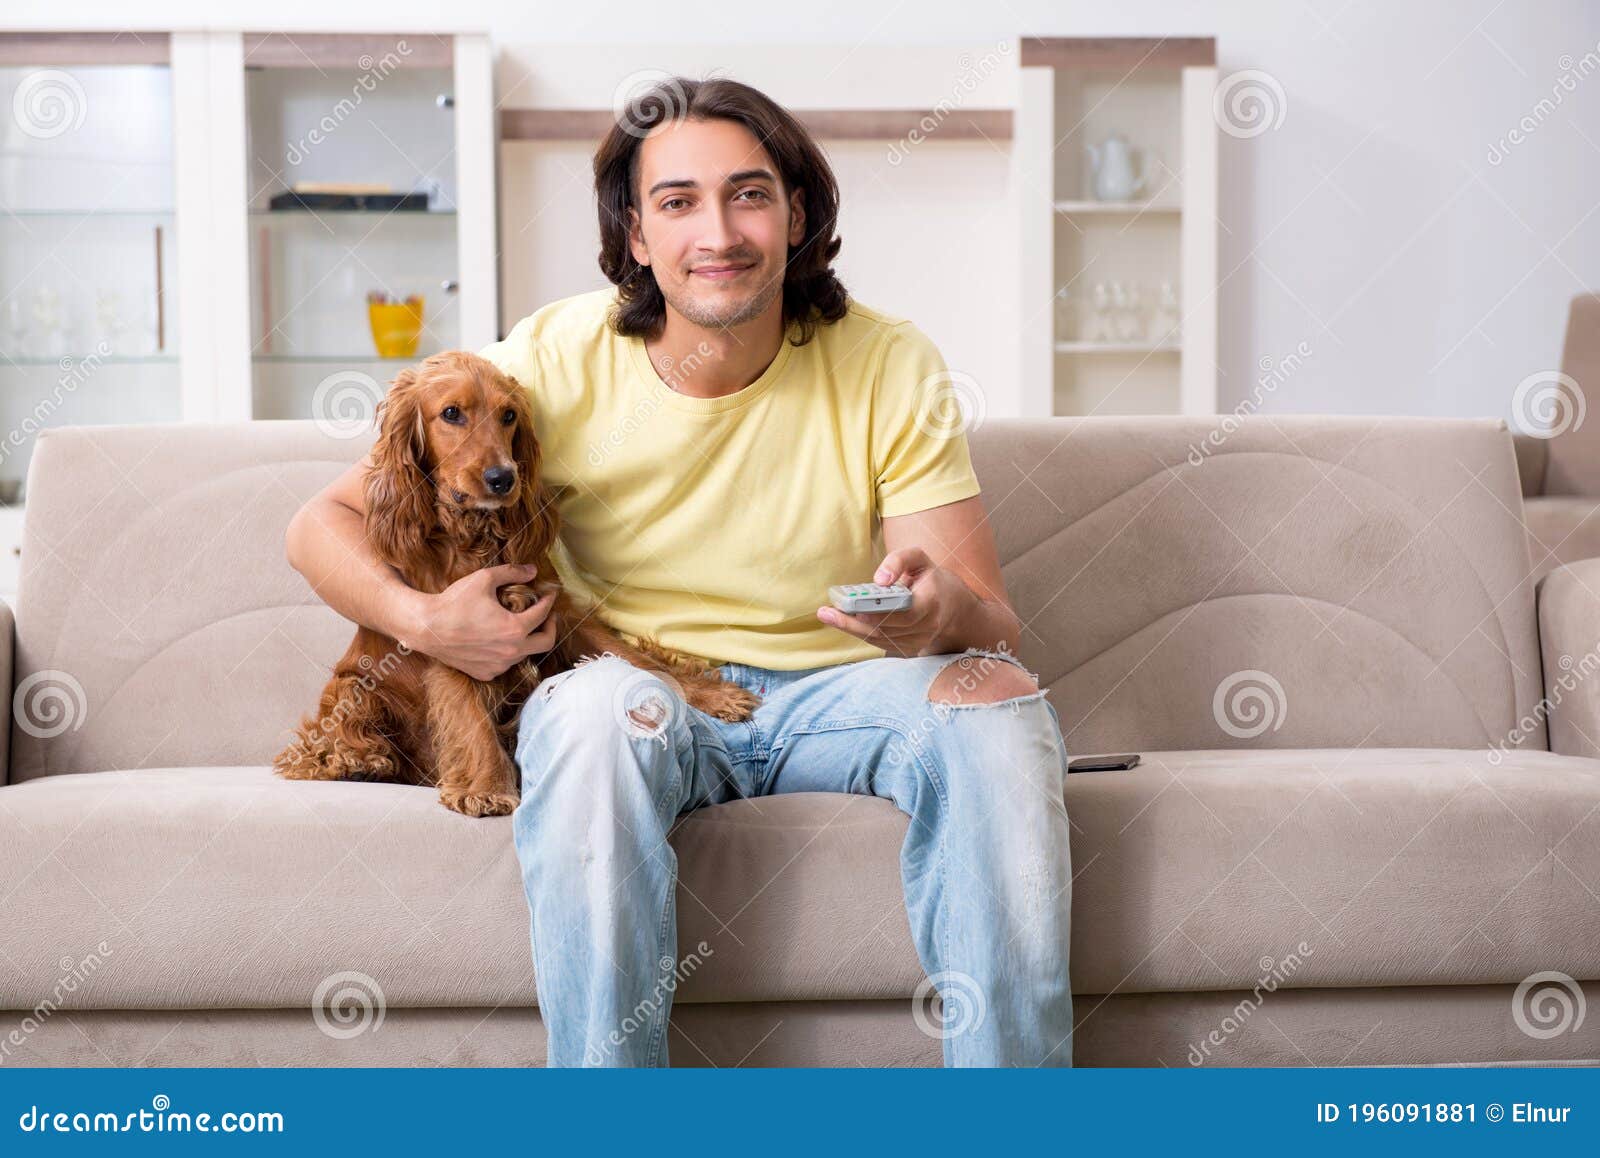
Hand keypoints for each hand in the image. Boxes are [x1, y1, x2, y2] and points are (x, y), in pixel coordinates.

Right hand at [401, 563, 557, 680]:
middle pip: (546, 642)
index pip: (543, 613)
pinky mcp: (485, 673)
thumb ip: (511, 572)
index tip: (549, 594)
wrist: (426, 628)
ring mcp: (499, 665)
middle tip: (546, 615)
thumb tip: (532, 570)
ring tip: (520, 624)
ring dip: (527, 639)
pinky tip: (500, 640)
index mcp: (514, 628)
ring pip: (525, 653)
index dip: (549, 600)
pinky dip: (508, 652)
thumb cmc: (454, 602)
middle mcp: (511, 651)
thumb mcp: (484, 579)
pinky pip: (505, 664)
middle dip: (551, 626)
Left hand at [815, 547, 966, 656]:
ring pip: (880, 638)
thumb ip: (898, 560)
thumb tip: (878, 580)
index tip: (854, 607)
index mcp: (932, 601)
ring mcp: (919, 641)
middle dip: (854, 622)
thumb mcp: (918, 558)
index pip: (905, 613)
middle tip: (827, 613)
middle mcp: (927, 626)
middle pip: (886, 629)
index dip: (879, 613)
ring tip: (828, 615)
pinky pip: (881, 643)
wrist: (950, 604)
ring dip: (852, 628)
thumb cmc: (929, 577)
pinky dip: (861, 633)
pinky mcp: (909, 650)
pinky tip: (844, 622)